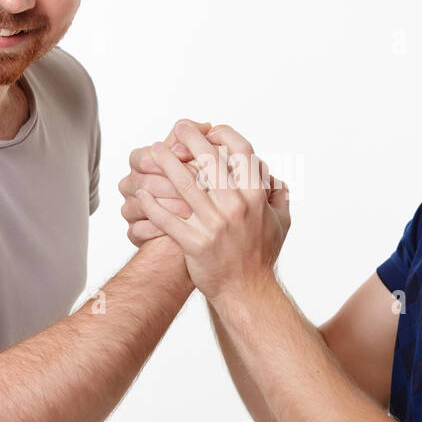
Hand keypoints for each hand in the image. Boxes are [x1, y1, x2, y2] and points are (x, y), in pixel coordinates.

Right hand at [118, 120, 212, 246]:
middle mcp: (129, 183)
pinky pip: (137, 231)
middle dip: (172, 187)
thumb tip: (207, 126)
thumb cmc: (194, 183)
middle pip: (143, 183)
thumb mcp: (195, 158)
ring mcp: (128, 208)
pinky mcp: (132, 231)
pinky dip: (156, 231)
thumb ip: (198, 141)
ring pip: (137, 207)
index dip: (168, 162)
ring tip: (192, 210)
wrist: (192, 221)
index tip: (192, 165)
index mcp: (140, 160)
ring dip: (167, 208)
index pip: (143, 158)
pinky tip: (177, 231)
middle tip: (197, 192)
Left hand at [134, 121, 290, 303]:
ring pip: (184, 185)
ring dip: (165, 164)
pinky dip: (152, 205)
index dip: (225, 136)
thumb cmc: (263, 256)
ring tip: (152, 152)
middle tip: (176, 129)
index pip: (241, 152)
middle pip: (209, 161)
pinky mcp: (195, 243)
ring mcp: (215, 225)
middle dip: (190, 139)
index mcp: (256, 197)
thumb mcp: (281, 223)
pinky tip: (141, 194)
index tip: (211, 130)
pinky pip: (167, 219)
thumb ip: (278, 196)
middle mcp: (236, 207)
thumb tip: (273, 177)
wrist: (248, 292)